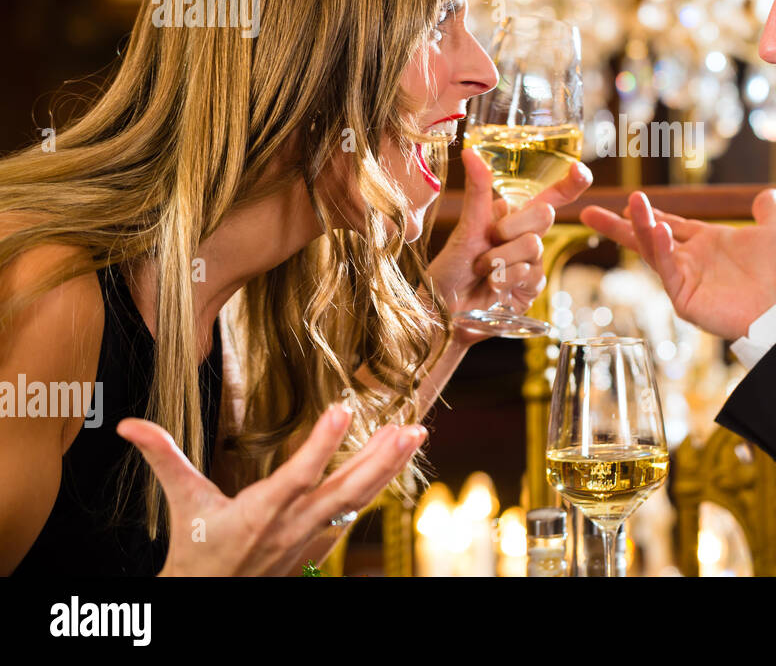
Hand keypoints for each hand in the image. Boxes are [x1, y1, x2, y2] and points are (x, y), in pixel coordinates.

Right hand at [117, 405, 425, 575]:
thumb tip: (131, 425)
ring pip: (357, 497)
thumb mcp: (182, 502)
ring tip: (415, 435)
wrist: (212, 594)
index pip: (297, 475)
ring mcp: (312, 533)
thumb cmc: (198, 547)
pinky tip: (399, 461)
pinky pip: (355, 508)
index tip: (344, 410)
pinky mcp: (321, 538)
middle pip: (343, 489)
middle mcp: (294, 523)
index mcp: (261, 511)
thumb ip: (163, 457)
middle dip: (378, 459)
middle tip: (407, 429)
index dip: (321, 444)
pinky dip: (379, 484)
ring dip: (390, 467)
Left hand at [426, 150, 591, 343]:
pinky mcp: (532, 289)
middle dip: (512, 227)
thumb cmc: (450, 268)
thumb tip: (469, 151)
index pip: (551, 196)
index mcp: (512, 217)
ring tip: (482, 270)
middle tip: (489, 240)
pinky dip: (507, 279)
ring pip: (534, 246)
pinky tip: (494, 287)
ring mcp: (532, 263)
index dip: (571, 184)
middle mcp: (525, 237)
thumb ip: (478, 191)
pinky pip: (531, 274)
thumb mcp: (466, 227)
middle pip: (545, 216)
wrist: (445, 311)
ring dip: (501, 259)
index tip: (582, 171)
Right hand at [579, 189, 775, 340]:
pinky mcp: (686, 299)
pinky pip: (667, 271)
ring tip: (632, 205)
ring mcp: (686, 281)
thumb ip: (769, 210)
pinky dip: (660, 250)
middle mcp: (692, 262)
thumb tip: (769, 194)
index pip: (670, 226)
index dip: (649, 215)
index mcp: (708, 245)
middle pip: (647, 239)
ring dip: (641, 228)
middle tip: (588, 211)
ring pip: (653, 251)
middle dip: (619, 226)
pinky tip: (656, 229)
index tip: (628, 202)